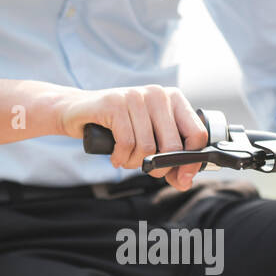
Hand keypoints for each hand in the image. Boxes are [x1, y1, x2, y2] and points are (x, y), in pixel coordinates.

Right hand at [58, 85, 208, 190]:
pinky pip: (127, 143)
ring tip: (126, 160)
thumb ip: (169, 160)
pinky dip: (121, 158)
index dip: (191, 161)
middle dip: (159, 167)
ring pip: (148, 147)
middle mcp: (158, 94)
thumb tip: (185, 181)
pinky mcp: (115, 104)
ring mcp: (136, 96)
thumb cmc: (117, 126)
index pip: (197, 133)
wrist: (77, 111)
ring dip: (135, 163)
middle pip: (173, 145)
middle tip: (146, 169)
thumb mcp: (148, 140)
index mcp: (173, 99)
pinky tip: (115, 157)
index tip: (182, 176)